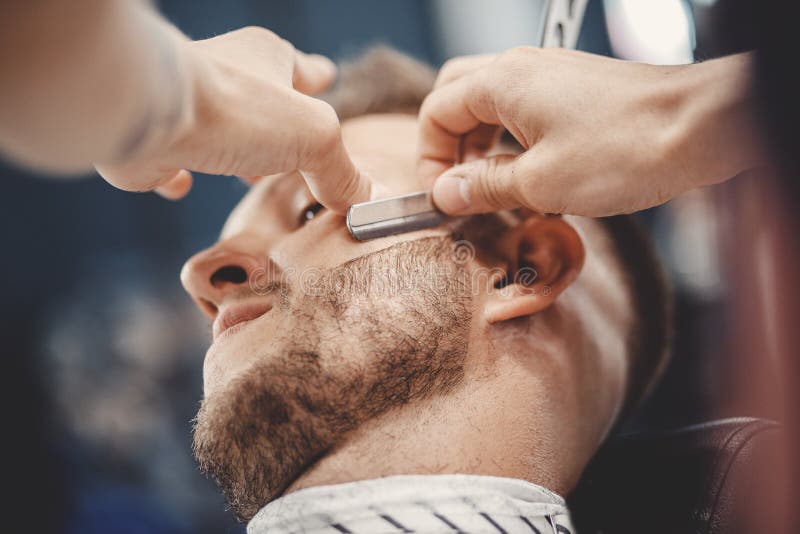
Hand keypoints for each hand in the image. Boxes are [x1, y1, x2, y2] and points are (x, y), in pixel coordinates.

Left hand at [96, 27, 368, 213]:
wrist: (149, 114)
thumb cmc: (238, 111)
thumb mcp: (316, 139)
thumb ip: (342, 172)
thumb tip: (360, 202)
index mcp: (269, 60)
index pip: (304, 69)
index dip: (319, 78)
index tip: (327, 78)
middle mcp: (227, 75)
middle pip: (264, 101)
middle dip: (281, 125)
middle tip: (295, 149)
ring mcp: (188, 107)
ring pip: (222, 129)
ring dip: (237, 151)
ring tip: (250, 175)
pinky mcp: (155, 141)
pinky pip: (172, 157)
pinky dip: (180, 173)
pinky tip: (182, 185)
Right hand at [418, 48, 761, 215]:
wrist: (702, 126)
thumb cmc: (628, 147)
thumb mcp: (541, 182)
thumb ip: (484, 187)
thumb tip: (447, 194)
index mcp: (502, 81)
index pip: (436, 112)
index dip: (429, 159)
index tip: (442, 197)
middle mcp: (521, 68)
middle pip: (456, 99)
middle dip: (449, 146)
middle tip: (459, 187)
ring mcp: (550, 76)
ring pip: (490, 104)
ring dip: (480, 144)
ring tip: (492, 188)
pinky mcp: (574, 90)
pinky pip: (523, 109)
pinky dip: (510, 140)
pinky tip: (527, 175)